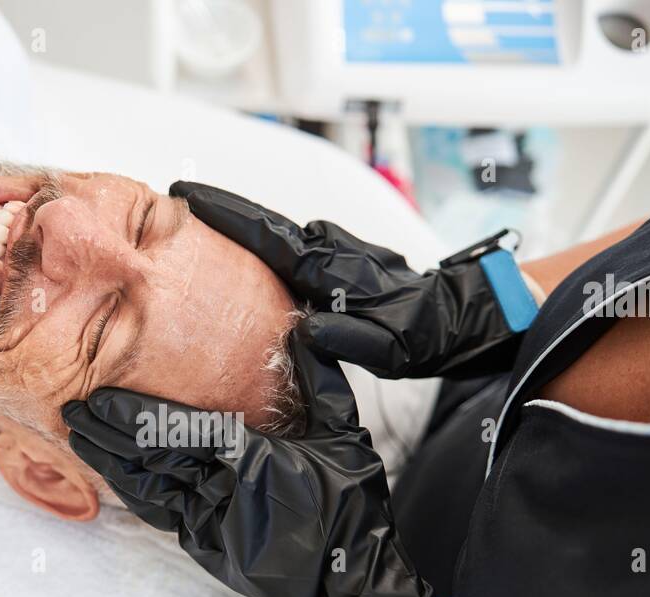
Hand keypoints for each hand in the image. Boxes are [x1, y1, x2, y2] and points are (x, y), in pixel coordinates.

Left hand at [62, 340, 432, 596]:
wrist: (348, 579)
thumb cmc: (351, 509)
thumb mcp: (343, 435)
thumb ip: (317, 382)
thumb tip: (299, 330)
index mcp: (254, 463)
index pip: (180, 433)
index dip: (137, 417)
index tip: (103, 398)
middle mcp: (222, 495)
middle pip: (151, 460)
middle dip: (109, 436)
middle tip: (73, 411)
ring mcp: (209, 525)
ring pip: (147, 489)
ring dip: (111, 462)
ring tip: (79, 436)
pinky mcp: (205, 546)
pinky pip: (160, 513)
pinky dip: (134, 490)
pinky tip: (114, 473)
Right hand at [170, 181, 523, 378]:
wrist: (467, 319)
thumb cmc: (433, 332)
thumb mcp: (398, 345)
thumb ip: (354, 339)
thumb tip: (306, 334)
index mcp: (336, 272)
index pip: (270, 239)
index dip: (228, 218)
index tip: (188, 198)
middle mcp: (333, 257)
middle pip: (267, 230)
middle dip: (225, 216)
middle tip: (182, 203)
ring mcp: (337, 260)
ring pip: (281, 241)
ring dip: (244, 235)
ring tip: (204, 235)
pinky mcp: (342, 270)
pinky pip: (293, 257)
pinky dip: (267, 254)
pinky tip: (251, 269)